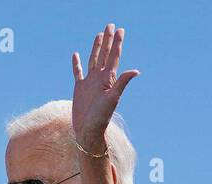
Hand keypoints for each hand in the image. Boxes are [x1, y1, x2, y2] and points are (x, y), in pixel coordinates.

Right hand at [71, 23, 139, 151]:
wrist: (88, 131)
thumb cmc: (101, 117)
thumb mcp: (113, 98)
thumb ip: (122, 83)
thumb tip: (135, 70)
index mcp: (108, 79)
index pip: (114, 56)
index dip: (117, 43)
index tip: (120, 29)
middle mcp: (100, 78)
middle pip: (105, 54)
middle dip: (108, 40)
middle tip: (110, 25)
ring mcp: (90, 82)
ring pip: (93, 60)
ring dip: (96, 47)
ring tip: (99, 35)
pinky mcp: (79, 88)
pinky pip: (77, 72)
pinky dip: (76, 63)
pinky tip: (76, 54)